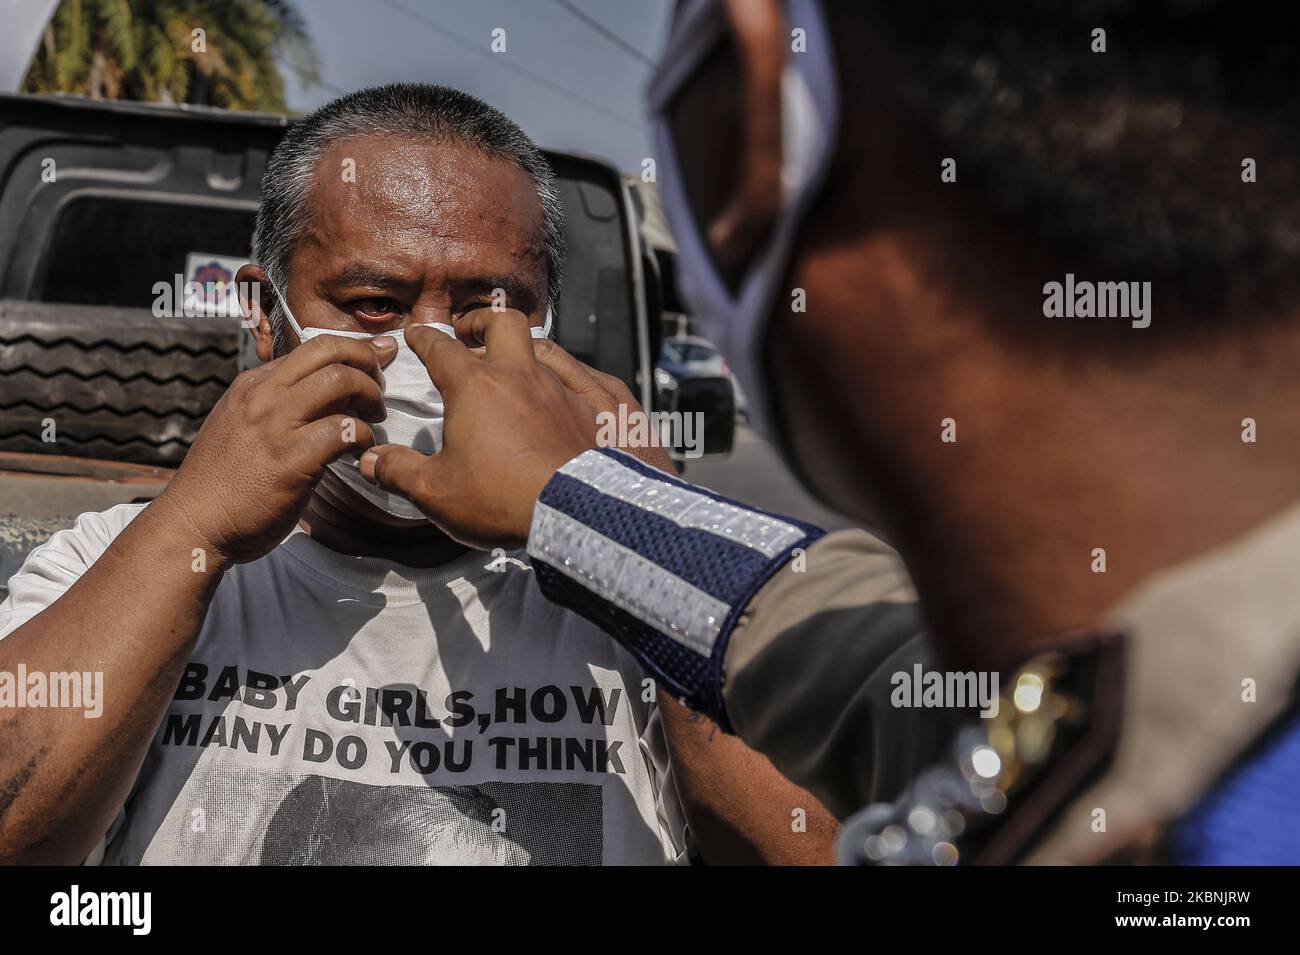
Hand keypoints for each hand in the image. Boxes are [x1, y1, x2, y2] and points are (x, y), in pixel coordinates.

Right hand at [156, 335, 394, 563]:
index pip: (313, 347)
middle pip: (330, 351)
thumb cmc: (224, 482)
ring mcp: (275, 425)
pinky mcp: (291, 459)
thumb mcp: (242, 426)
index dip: (353, 350)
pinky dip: (365, 437)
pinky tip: (363, 452)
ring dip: (371, 397)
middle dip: (369, 362)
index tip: (377, 361)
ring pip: (341, 381)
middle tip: (379, 390)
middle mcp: (263, 396)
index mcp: (253, 385)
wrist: (192, 524)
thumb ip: (277, 406)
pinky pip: (345, 430)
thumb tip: (323, 393)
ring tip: (375, 419)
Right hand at [359, 308, 668, 549]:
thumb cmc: (503, 500)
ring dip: (527, 350)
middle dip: (482, 321)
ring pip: (545, 348)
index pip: (441, 349)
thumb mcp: (437, 493)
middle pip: (502, 323)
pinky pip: (585, 376)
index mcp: (476, 388)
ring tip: (517, 366)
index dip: (425, 339)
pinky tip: (565, 393)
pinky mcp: (601, 407)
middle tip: (470, 333)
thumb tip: (369, 461)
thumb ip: (400, 472)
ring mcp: (565, 389)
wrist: (581, 513)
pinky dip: (569, 375)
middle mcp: (521, 376)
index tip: (417, 335)